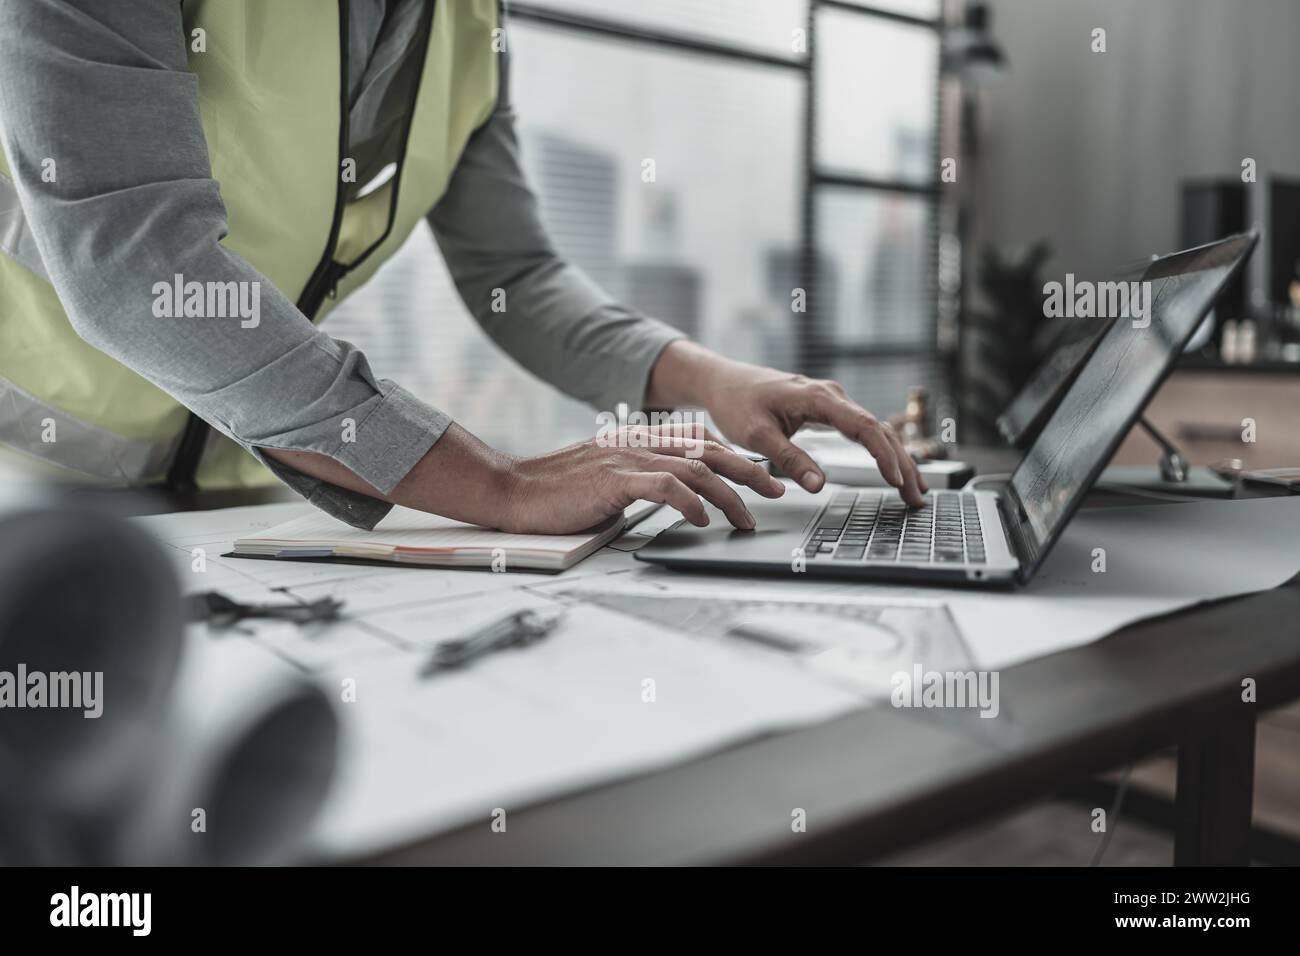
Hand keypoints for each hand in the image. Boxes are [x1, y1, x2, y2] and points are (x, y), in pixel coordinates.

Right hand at [500, 423, 785, 533]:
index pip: (698, 440)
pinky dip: (690, 503)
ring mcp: (627, 460)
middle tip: (776, 490)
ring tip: (746, 518)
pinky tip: (702, 520)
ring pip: (696, 469)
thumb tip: (672, 500)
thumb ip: (639, 482)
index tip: (759, 474)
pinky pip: (665, 487)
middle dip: (749, 471)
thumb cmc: (555, 492)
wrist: (514, 491)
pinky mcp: (615, 480)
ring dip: (729, 496)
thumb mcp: (606, 479)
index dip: (734, 456)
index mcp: (638, 441)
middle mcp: (638, 444)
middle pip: (708, 450)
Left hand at [648, 342, 926, 506]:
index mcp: (818, 398)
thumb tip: (820, 486)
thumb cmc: (737, 403)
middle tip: (918, 497)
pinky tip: (895, 470)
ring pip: (876, 430)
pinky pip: (864, 430)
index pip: (865, 427)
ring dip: (898, 459)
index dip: (884, 456)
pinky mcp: (828, 409)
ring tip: (916, 490)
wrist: (724, 382)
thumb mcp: (757, 435)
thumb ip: (789, 459)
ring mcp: (833, 401)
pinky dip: (882, 451)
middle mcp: (831, 395)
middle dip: (903, 464)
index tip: (896, 481)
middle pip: (879, 430)